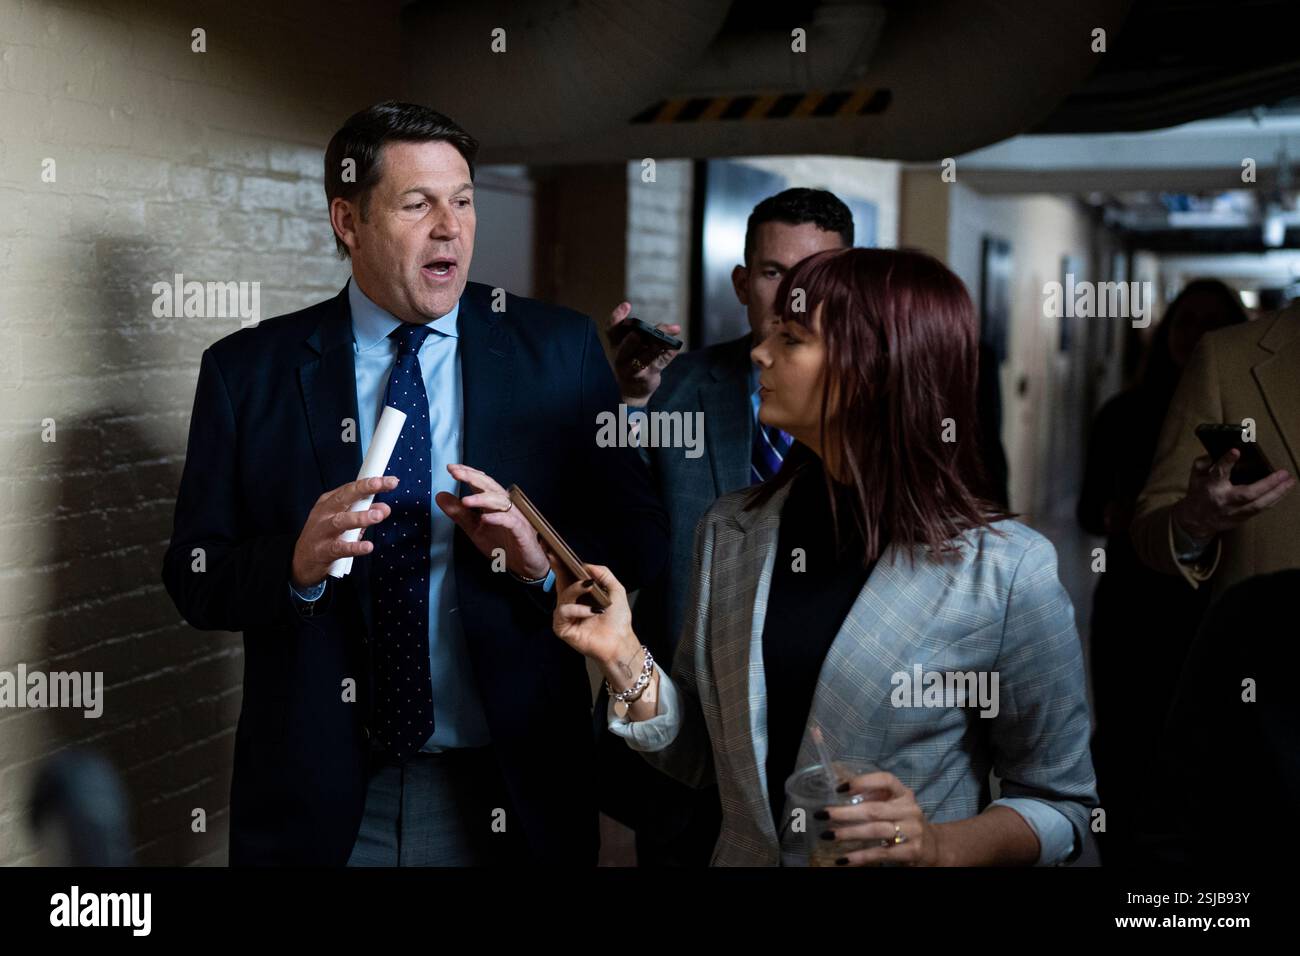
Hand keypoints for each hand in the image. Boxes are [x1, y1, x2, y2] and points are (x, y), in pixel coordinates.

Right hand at [291, 476, 396, 588]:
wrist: (300, 562)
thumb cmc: (324, 537)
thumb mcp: (344, 522)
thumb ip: (363, 514)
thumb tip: (384, 508)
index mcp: (328, 502)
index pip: (350, 488)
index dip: (370, 482)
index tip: (390, 481)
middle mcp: (324, 514)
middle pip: (344, 498)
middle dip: (364, 488)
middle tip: (382, 484)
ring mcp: (322, 532)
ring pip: (341, 521)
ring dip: (360, 517)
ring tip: (377, 515)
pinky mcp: (323, 551)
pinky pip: (340, 548)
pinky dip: (354, 547)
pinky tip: (367, 546)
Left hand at [435, 464, 548, 578]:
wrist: (523, 565)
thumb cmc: (502, 544)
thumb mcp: (474, 529)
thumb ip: (458, 513)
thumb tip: (440, 496)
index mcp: (493, 504)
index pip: (481, 483)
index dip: (468, 473)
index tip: (451, 468)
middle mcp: (505, 506)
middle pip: (491, 486)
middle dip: (473, 478)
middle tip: (457, 473)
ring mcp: (515, 517)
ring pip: (501, 502)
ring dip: (482, 499)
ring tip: (465, 501)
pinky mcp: (522, 532)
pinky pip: (511, 522)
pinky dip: (498, 519)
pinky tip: (486, 519)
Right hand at [549, 559, 638, 669]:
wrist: (620, 641)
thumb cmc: (617, 619)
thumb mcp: (615, 590)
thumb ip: (604, 574)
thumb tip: (587, 564)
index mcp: (580, 595)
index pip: (567, 577)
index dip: (560, 565)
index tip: (554, 552)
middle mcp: (570, 604)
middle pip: (561, 584)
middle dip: (560, 570)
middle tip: (561, 559)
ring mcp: (565, 616)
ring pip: (563, 596)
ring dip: (576, 589)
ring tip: (590, 587)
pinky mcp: (562, 628)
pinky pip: (564, 612)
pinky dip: (578, 609)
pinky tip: (591, 612)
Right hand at [607, 300, 680, 405]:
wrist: (632, 390)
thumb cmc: (633, 361)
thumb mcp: (633, 346)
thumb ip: (647, 335)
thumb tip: (673, 328)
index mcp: (615, 345)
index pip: (611, 329)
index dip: (616, 317)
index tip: (627, 304)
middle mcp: (620, 358)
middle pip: (625, 348)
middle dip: (632, 340)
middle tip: (638, 333)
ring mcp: (633, 369)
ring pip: (643, 358)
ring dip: (656, 346)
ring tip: (668, 335)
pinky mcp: (647, 377)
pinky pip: (659, 364)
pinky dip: (669, 354)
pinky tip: (675, 346)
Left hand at [820, 771, 941, 866]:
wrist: (935, 846)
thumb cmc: (906, 822)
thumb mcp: (896, 805)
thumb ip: (875, 797)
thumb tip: (841, 788)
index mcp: (904, 794)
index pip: (885, 780)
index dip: (862, 782)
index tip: (839, 788)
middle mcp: (910, 809)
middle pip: (874, 809)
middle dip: (845, 812)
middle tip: (822, 814)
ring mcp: (913, 831)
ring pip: (875, 830)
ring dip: (848, 833)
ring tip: (828, 835)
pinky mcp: (912, 851)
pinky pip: (880, 854)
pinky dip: (859, 857)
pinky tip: (843, 859)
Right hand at [1171, 448, 1294, 539]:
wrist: (1196, 521)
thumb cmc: (1198, 494)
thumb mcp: (1195, 476)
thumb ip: (1204, 463)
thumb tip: (1220, 452)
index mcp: (1210, 487)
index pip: (1218, 473)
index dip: (1227, 461)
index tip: (1236, 451)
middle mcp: (1224, 500)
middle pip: (1247, 493)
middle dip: (1267, 484)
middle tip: (1283, 473)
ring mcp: (1234, 511)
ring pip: (1259, 504)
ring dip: (1277, 493)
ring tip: (1290, 481)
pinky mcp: (1242, 518)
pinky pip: (1261, 509)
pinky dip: (1274, 500)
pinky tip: (1284, 491)